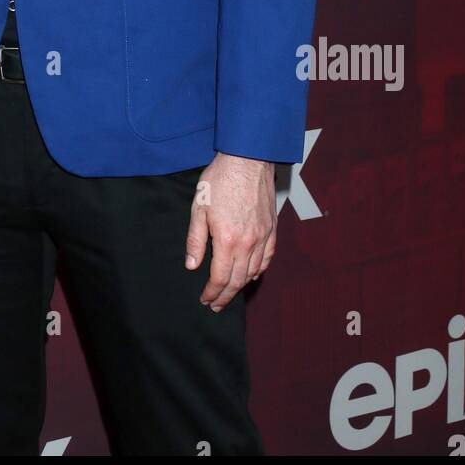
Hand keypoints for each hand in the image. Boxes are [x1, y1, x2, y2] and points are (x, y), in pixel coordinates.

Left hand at [184, 152, 275, 310]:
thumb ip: (195, 239)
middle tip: (216, 305)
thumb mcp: (199, 208)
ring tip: (230, 293)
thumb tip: (192, 265)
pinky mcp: (272, 228)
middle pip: (238, 280)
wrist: (247, 159)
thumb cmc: (220, 180)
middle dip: (225, 296)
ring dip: (241, 286)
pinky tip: (251, 274)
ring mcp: (263, 236)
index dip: (212, 292)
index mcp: (228, 240)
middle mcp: (248, 243)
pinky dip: (259, 270)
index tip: (205, 300)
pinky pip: (268, 257)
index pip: (220, 278)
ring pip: (254, 271)